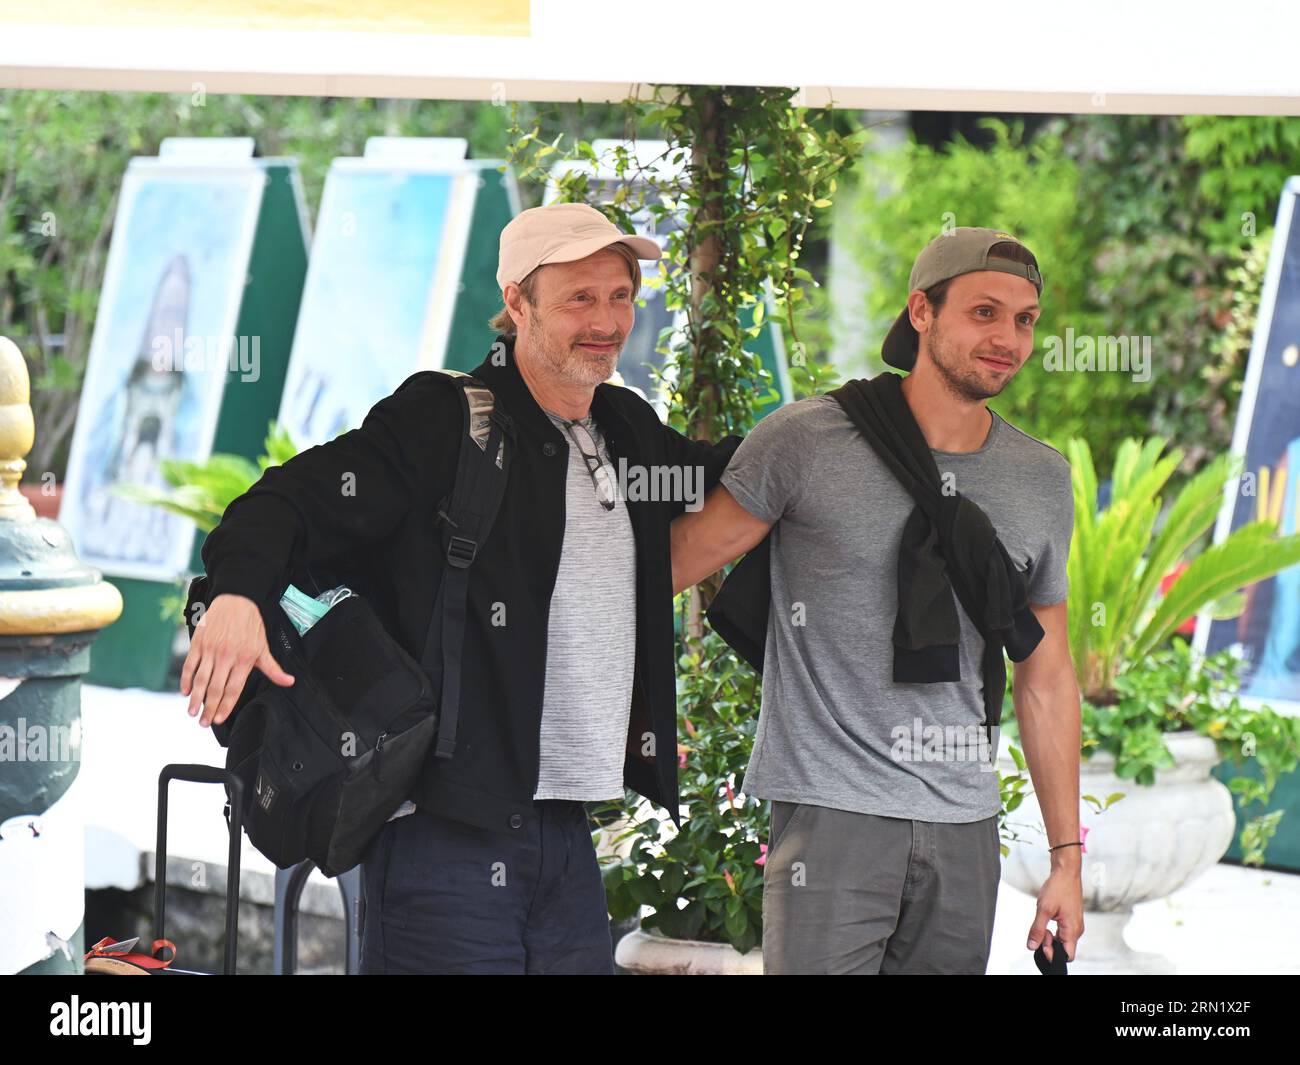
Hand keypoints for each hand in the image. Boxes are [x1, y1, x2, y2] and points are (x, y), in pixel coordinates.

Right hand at [180, 593, 294, 727]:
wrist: (236, 599)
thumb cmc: (251, 626)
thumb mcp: (263, 647)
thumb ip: (273, 669)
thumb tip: (290, 682)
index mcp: (244, 659)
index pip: (233, 689)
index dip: (226, 706)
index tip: (219, 719)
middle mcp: (226, 656)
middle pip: (216, 688)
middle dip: (209, 708)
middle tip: (203, 723)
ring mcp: (211, 649)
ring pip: (200, 679)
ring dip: (195, 698)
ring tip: (192, 712)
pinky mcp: (199, 642)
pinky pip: (189, 664)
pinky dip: (185, 679)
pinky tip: (185, 692)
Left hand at [1026, 866, 1083, 962]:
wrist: (1066, 872)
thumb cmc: (1058, 888)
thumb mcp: (1043, 910)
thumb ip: (1037, 930)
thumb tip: (1031, 946)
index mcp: (1073, 930)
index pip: (1067, 956)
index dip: (1052, 954)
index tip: (1041, 942)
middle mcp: (1077, 930)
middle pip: (1064, 949)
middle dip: (1049, 944)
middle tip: (1040, 931)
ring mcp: (1075, 925)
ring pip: (1062, 940)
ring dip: (1050, 937)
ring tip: (1042, 922)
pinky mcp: (1071, 919)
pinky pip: (1063, 932)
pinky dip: (1053, 931)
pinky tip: (1046, 920)